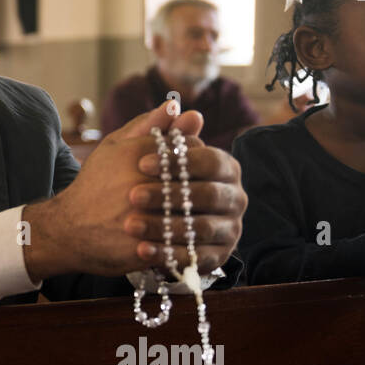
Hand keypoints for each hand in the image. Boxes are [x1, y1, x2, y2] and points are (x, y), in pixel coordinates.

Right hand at [22, 103, 244, 280]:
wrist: (67, 229)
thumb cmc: (95, 183)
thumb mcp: (115, 147)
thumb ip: (148, 125)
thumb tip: (175, 105)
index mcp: (140, 156)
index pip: (193, 149)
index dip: (194, 157)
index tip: (186, 166)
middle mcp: (144, 185)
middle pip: (196, 180)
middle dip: (196, 185)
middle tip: (187, 191)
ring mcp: (146, 218)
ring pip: (193, 213)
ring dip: (195, 213)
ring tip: (186, 213)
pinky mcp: (146, 247)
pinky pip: (181, 242)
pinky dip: (186, 239)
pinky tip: (180, 235)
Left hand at [123, 114, 245, 273]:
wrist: (130, 223)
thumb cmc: (140, 180)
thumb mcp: (141, 153)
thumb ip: (160, 132)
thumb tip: (176, 106)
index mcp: (224, 167)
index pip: (211, 160)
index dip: (178, 161)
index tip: (142, 163)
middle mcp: (234, 197)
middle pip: (209, 195)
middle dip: (169, 195)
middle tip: (133, 196)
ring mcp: (230, 228)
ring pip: (201, 229)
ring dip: (165, 227)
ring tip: (130, 225)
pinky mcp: (219, 256)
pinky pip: (197, 258)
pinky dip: (169, 255)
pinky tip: (141, 250)